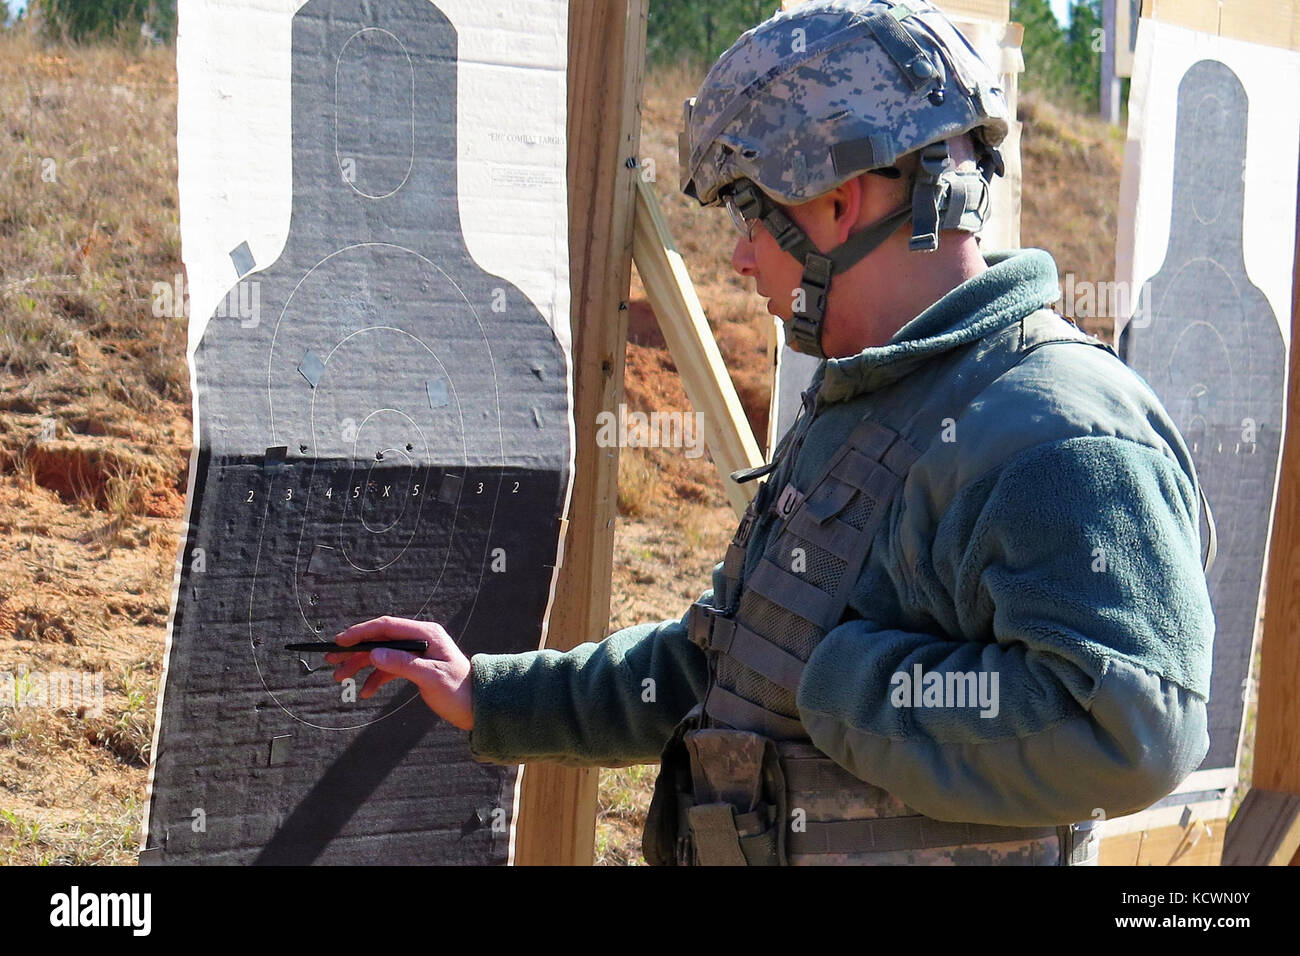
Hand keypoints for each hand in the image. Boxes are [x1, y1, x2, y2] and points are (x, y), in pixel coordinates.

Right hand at [325, 617, 473, 730]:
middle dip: (355, 650)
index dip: (361, 632)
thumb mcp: (431, 678)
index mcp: (426, 634)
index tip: (340, 641)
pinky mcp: (414, 668)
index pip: (386, 626)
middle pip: (379, 640)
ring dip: (360, 666)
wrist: (478, 707)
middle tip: (331, 660)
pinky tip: (366, 692)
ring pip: (380, 655)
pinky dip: (375, 679)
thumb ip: (402, 664)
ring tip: (340, 678)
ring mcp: (415, 653)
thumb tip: (374, 654)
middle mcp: (419, 639)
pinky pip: (388, 669)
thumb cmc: (460, 690)